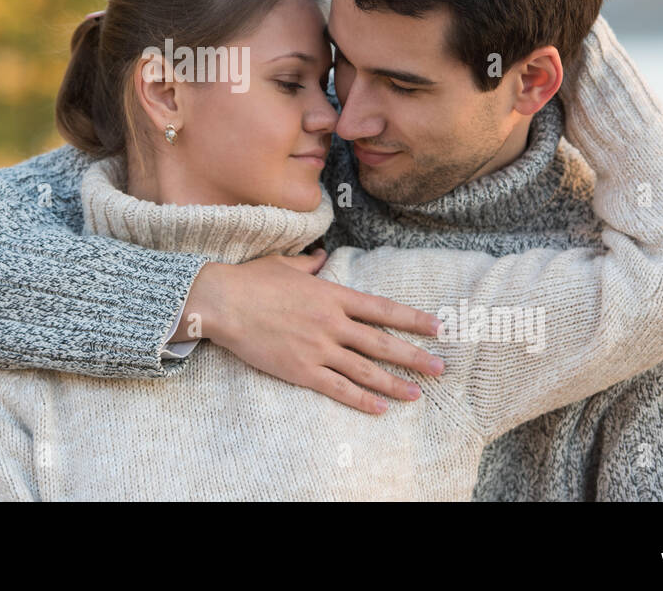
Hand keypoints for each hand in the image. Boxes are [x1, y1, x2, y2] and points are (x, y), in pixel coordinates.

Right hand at [181, 250, 444, 413]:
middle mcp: (331, 322)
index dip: (412, 319)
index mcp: (331, 295)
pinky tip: (380, 408)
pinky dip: (361, 399)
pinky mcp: (301, 370)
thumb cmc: (250, 280)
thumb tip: (322, 256)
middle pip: (382, 342)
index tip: (436, 327)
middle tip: (441, 367)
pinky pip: (338, 388)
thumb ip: (309, 264)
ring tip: (417, 394)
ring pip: (366, 369)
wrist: (221, 302)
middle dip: (415, 356)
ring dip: (394, 383)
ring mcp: (318, 348)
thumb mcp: (284, 265)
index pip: (382, 309)